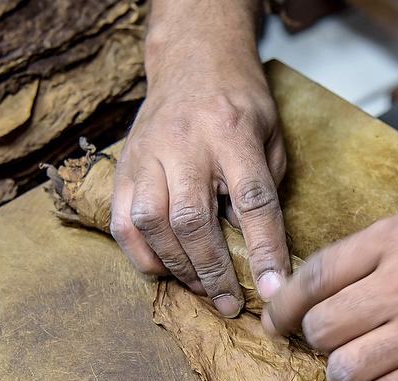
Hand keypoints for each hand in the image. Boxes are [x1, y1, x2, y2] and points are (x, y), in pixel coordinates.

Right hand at [109, 53, 288, 316]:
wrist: (193, 59)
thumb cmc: (240, 105)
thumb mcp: (271, 136)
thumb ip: (266, 189)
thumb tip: (258, 253)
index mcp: (233, 133)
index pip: (252, 200)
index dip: (264, 250)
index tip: (274, 290)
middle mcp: (185, 143)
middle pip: (193, 220)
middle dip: (213, 272)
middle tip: (231, 304)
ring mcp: (148, 154)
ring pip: (152, 224)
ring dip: (177, 267)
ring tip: (202, 289)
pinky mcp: (124, 166)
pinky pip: (123, 222)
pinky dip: (141, 256)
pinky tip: (164, 272)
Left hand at [264, 197, 397, 380]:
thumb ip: (387, 247)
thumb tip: (337, 281)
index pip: (313, 277)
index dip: (284, 306)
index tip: (278, 320)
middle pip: (321, 328)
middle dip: (316, 342)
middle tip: (333, 344)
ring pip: (346, 369)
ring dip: (344, 377)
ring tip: (359, 373)